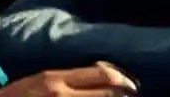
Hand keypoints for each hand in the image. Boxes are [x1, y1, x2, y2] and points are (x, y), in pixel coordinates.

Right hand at [0, 62, 138, 95]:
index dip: (122, 80)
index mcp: (55, 80)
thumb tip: (96, 78)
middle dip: (124, 95)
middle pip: (109, 94)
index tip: (132, 86)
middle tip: (131, 96)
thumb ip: (64, 80)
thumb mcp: (37, 82)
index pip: (101, 74)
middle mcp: (62, 95)